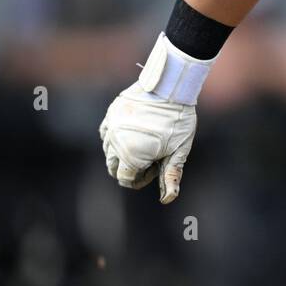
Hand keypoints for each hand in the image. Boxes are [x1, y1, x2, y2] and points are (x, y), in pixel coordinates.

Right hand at [99, 34, 206, 203]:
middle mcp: (115, 143)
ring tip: (145, 145)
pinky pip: (106, 134)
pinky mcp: (111, 114)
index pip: (125, 179)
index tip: (156, 167)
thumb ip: (171, 175)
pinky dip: (115, 140)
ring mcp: (110, 127)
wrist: (170, 87)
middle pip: (114, 167)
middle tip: (151, 158)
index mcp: (131, 155)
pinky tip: (131, 136)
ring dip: (122, 155)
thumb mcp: (179, 150)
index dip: (141, 179)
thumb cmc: (178, 121)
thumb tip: (168, 198)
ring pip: (108, 151)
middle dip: (130, 169)